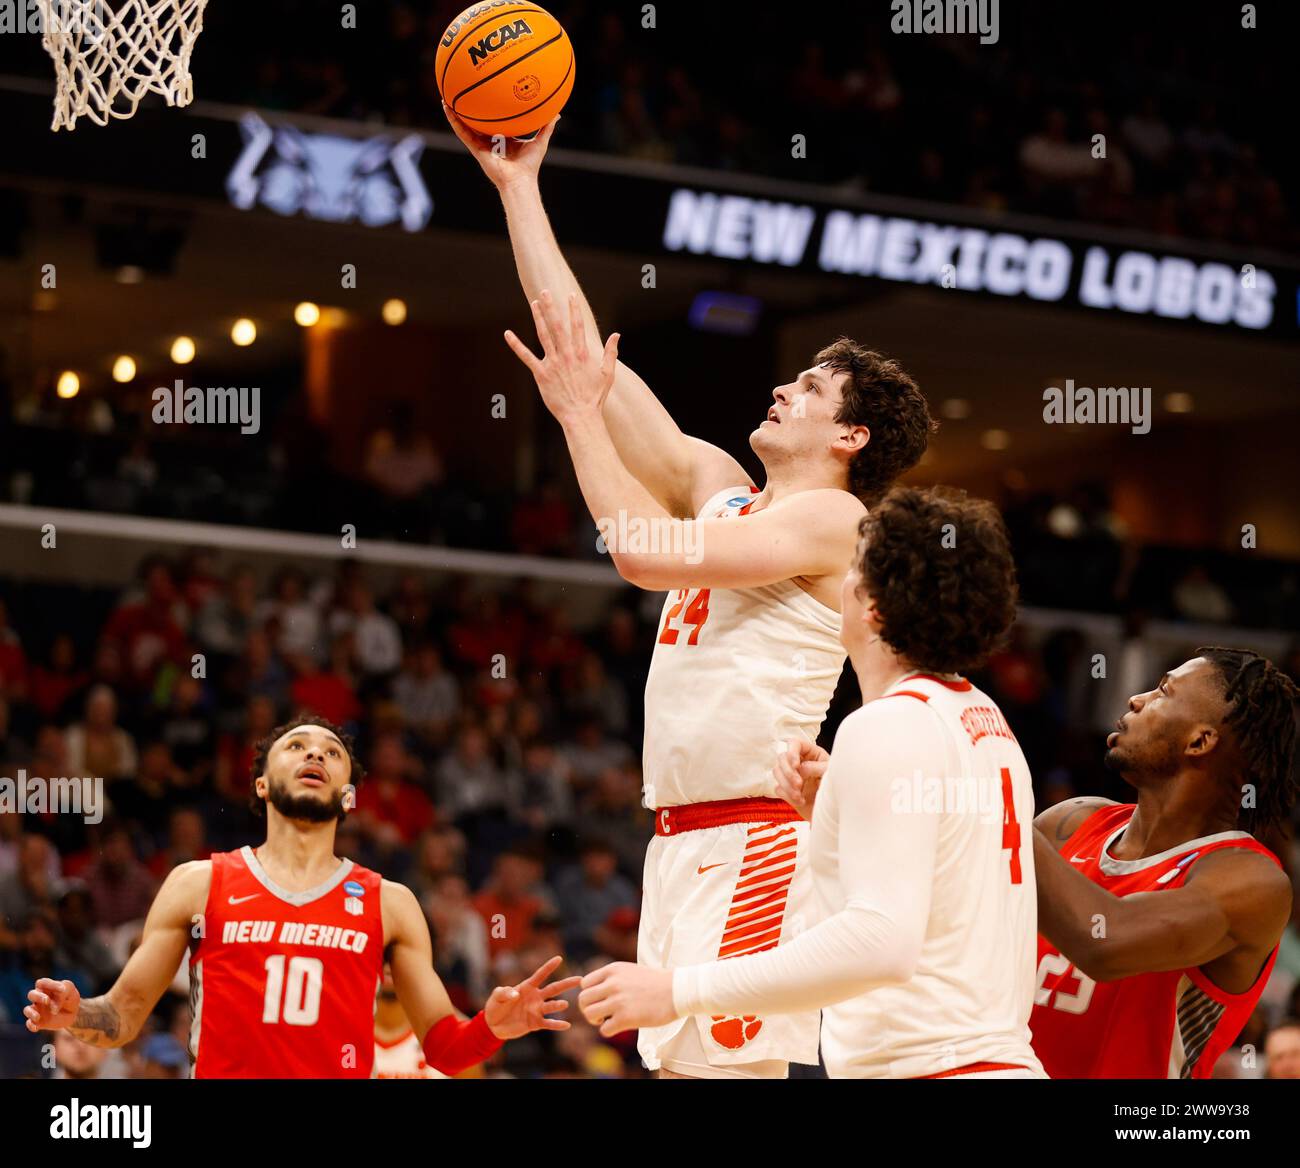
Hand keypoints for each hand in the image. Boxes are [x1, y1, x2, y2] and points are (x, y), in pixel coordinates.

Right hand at [24, 978, 79, 1031]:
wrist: (73, 1013)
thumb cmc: (70, 998)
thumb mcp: (70, 991)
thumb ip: (63, 994)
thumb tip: (53, 1008)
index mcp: (46, 987)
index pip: (42, 983)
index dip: (50, 984)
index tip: (62, 989)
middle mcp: (39, 998)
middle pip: (31, 994)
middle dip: (38, 997)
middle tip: (47, 1000)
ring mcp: (37, 1010)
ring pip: (27, 1009)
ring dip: (31, 1013)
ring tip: (38, 1017)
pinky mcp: (37, 1021)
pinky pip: (29, 1023)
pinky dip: (30, 1025)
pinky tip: (36, 1028)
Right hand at [443, 102, 556, 190]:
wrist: (519, 181)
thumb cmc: (530, 165)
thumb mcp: (540, 141)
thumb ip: (546, 126)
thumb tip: (557, 113)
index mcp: (503, 139)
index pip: (495, 122)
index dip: (490, 110)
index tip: (487, 95)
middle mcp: (490, 141)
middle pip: (478, 122)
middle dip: (470, 109)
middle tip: (464, 92)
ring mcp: (481, 145)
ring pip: (465, 126)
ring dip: (456, 113)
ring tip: (447, 97)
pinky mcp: (475, 149)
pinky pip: (462, 133)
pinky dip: (454, 121)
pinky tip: (447, 107)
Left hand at [483, 955, 579, 1039]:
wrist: (493, 1026)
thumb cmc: (495, 1007)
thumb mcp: (496, 996)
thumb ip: (503, 992)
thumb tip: (515, 994)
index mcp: (527, 987)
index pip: (540, 975)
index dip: (549, 967)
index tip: (559, 958)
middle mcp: (535, 997)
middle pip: (553, 989)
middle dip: (566, 984)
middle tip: (580, 979)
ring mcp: (536, 1010)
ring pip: (551, 1006)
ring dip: (558, 1005)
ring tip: (565, 1004)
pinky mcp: (535, 1023)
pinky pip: (548, 1023)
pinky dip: (557, 1025)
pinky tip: (567, 1025)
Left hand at [505, 290, 618, 425]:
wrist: (581, 416)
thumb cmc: (594, 397)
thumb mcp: (608, 374)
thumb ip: (610, 353)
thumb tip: (616, 335)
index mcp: (582, 353)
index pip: (577, 326)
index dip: (574, 309)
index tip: (570, 295)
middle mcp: (566, 355)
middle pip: (558, 326)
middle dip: (551, 307)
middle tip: (545, 292)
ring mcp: (553, 364)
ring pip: (543, 336)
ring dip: (538, 319)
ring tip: (533, 304)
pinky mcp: (541, 374)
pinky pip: (526, 357)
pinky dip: (516, 345)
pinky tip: (508, 334)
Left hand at [578, 961, 676, 1036]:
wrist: (677, 991)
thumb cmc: (655, 982)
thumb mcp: (629, 971)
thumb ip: (610, 978)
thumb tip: (592, 991)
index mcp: (612, 970)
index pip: (584, 984)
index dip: (589, 994)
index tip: (600, 1000)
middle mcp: (612, 984)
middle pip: (583, 1000)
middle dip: (589, 1009)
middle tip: (601, 1013)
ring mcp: (618, 1001)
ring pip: (589, 1014)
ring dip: (596, 1021)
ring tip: (608, 1019)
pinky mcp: (626, 1018)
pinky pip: (604, 1029)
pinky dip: (609, 1030)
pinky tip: (619, 1026)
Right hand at [774, 739, 828, 819]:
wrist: (834, 811)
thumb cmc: (836, 788)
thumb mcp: (830, 774)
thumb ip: (817, 767)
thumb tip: (801, 768)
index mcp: (811, 753)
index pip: (794, 743)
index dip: (791, 751)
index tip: (796, 765)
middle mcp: (799, 762)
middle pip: (781, 757)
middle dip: (788, 772)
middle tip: (799, 784)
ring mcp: (791, 775)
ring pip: (777, 772)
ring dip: (786, 784)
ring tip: (799, 795)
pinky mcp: (787, 789)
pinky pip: (778, 788)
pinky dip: (788, 795)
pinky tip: (801, 801)